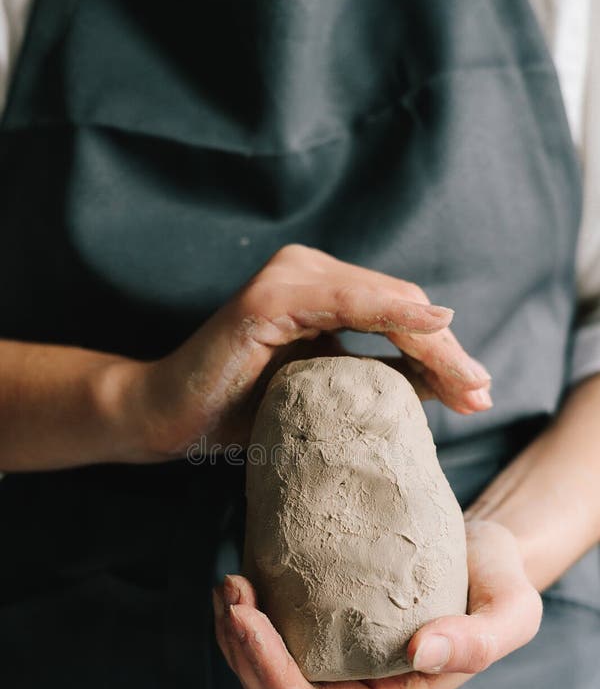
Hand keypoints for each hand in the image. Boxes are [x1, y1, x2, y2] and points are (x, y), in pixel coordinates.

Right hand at [123, 245, 491, 457]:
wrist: (169, 417)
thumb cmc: (242, 410)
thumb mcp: (326, 395)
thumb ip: (377, 378)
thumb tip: (442, 382)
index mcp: (323, 291)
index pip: (400, 315)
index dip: (445, 352)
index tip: (478, 394)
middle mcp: (309, 271)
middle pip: (401, 305)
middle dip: (448, 350)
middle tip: (482, 393)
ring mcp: (289, 278)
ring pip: (382, 301)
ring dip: (432, 339)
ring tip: (467, 381)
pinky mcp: (268, 297)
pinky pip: (342, 300)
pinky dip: (387, 311)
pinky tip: (427, 326)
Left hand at [212, 520, 541, 688]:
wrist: (483, 556)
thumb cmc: (497, 584)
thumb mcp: (510, 611)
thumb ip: (478, 641)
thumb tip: (417, 654)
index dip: (266, 669)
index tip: (246, 615)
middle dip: (238, 650)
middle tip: (230, 587)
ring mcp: (336, 666)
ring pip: (260, 674)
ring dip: (233, 633)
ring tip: (229, 582)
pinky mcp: (325, 634)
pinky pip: (272, 640)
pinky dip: (247, 615)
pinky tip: (245, 575)